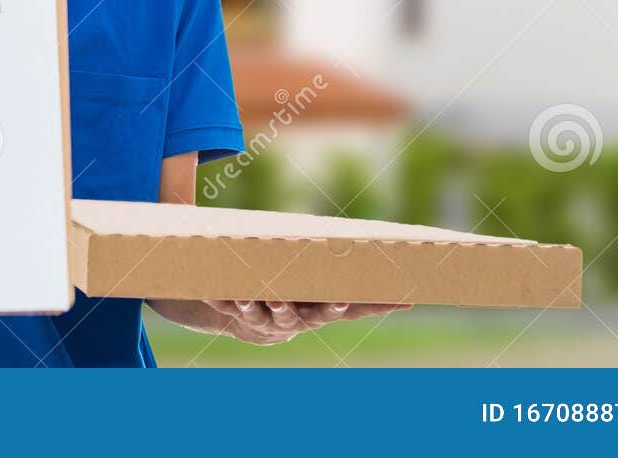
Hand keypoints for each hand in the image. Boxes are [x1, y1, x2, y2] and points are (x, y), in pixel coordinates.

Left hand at [202, 299, 410, 345]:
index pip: (334, 313)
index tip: (342, 298)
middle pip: (291, 316)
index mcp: (316, 314)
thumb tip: (410, 294)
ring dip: (250, 305)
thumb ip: (365, 299)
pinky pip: (225, 305)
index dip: (338, 307)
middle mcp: (290, 319)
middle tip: (282, 299)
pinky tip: (208, 290)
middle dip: (287, 308)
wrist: (259, 327)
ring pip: (256, 313)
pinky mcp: (237, 311)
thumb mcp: (333, 303)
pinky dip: (218, 298)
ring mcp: (262, 318)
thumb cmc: (305, 306)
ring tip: (245, 295)